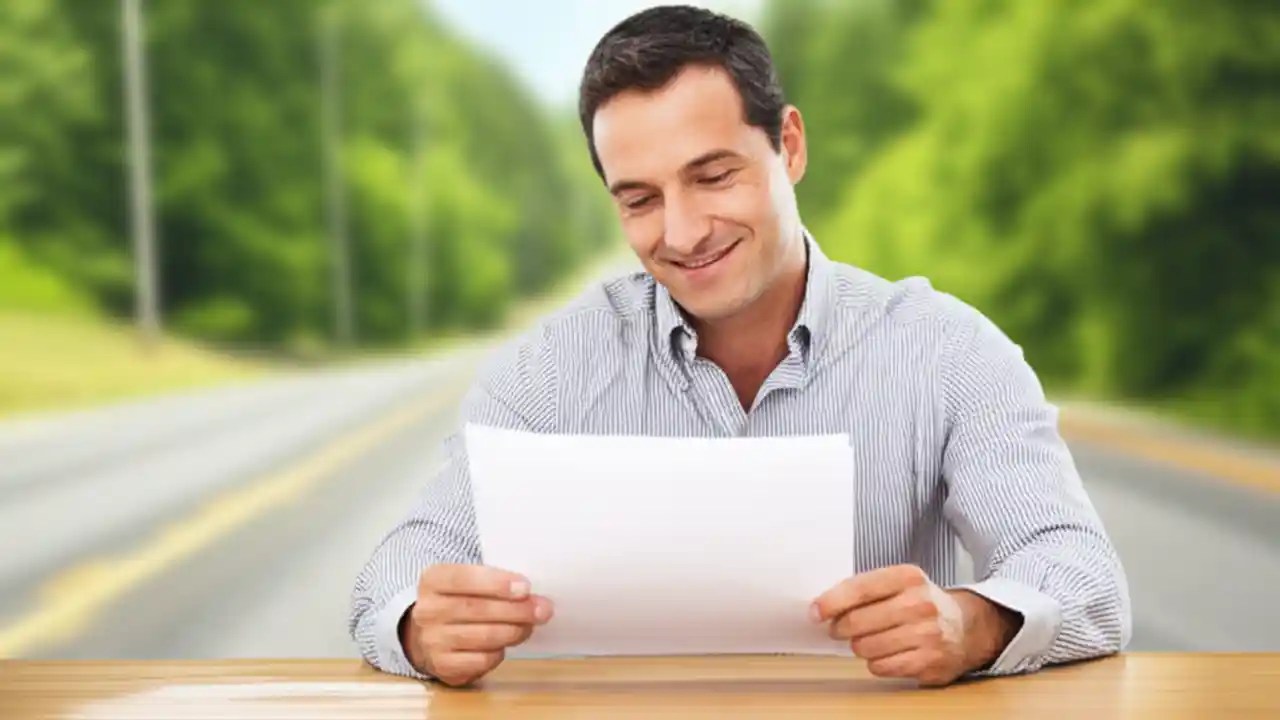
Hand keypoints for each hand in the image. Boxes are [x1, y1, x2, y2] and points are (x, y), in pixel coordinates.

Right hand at [400, 564, 553, 686]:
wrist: (427, 634)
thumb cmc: (458, 601)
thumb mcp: (467, 581)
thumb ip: (494, 582)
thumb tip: (531, 594)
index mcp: (432, 580)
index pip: (464, 578)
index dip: (497, 583)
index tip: (526, 587)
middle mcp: (427, 611)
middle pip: (477, 609)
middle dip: (516, 609)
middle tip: (542, 609)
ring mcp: (432, 641)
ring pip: (483, 636)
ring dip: (514, 631)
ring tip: (529, 625)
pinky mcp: (442, 666)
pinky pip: (481, 660)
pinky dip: (499, 652)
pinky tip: (505, 644)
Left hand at [812, 564, 1020, 685]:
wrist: (965, 628)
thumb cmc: (919, 604)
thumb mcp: (898, 584)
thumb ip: (863, 590)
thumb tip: (821, 608)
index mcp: (908, 577)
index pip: (860, 588)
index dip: (832, 602)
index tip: (814, 612)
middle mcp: (919, 603)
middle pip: (857, 621)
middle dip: (840, 628)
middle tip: (840, 629)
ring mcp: (927, 634)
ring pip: (866, 647)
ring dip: (859, 647)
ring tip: (869, 640)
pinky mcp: (929, 661)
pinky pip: (882, 667)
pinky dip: (876, 663)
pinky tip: (886, 653)